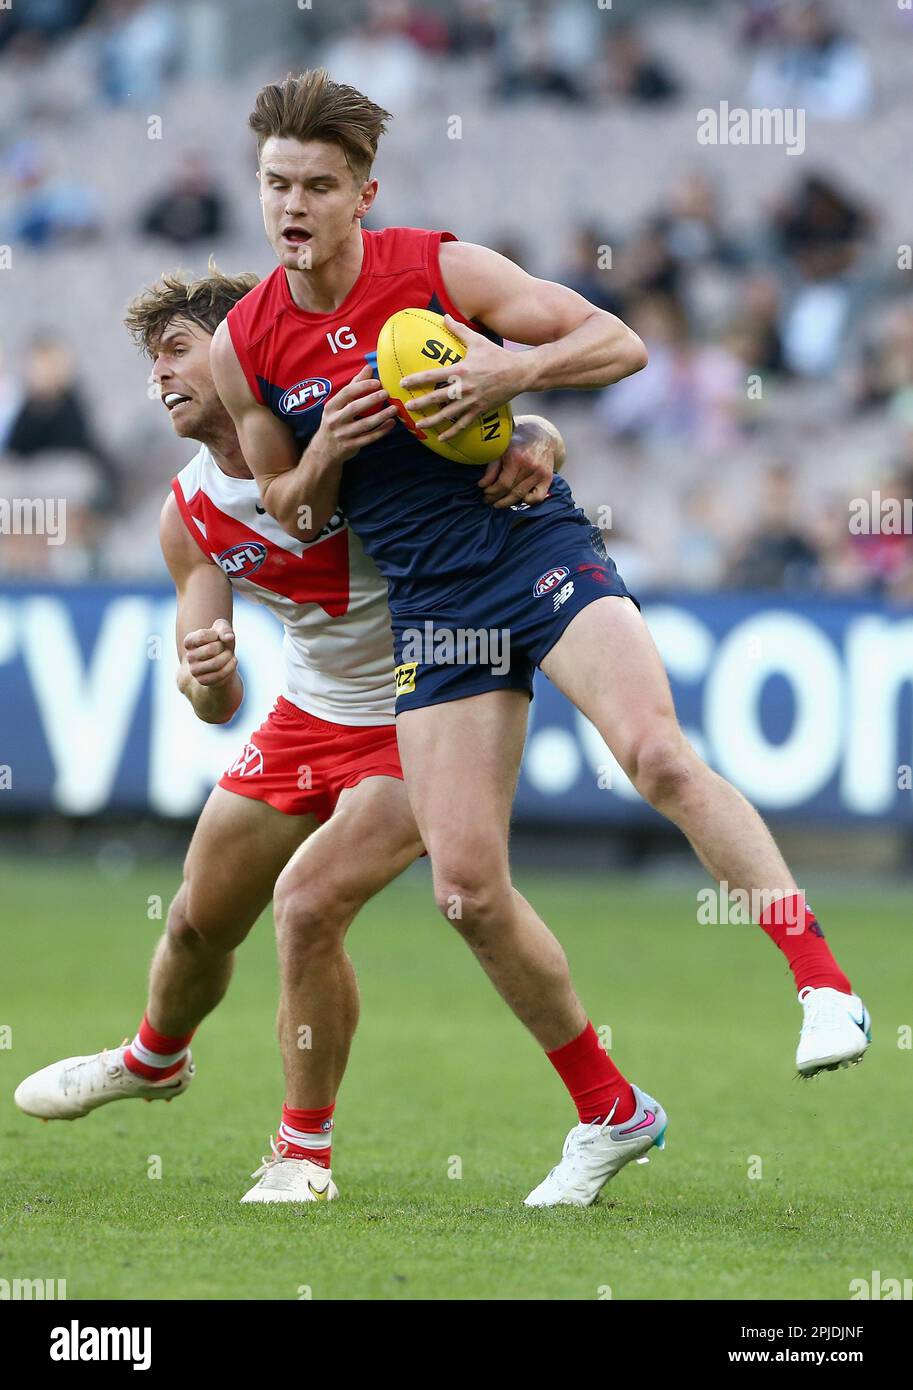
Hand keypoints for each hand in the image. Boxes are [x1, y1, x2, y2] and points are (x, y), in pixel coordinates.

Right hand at [184, 618, 237, 686]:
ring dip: (228, 657)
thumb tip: (229, 637)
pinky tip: (233, 662)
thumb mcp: (222, 629)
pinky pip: (220, 674)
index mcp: (189, 641)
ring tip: (230, 654)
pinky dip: (231, 667)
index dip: (216, 634)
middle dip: (224, 647)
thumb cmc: (221, 641)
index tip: (217, 636)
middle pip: (211, 649)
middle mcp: (189, 656)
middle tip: (225, 647)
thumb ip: (224, 629)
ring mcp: (194, 670)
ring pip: (216, 663)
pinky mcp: (202, 680)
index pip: (202, 635)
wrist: (223, 660)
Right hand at [313, 364, 398, 464]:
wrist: (324, 450)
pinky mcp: (351, 446)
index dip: (362, 386)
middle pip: (354, 408)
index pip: (346, 393)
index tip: (377, 382)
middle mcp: (335, 420)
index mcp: (331, 407)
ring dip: (381, 416)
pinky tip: (391, 423)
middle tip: (386, 393)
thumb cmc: (335, 421)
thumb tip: (368, 368)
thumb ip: (354, 386)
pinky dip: (381, 431)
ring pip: (364, 424)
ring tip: (394, 409)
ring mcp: (343, 435)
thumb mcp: (338, 405)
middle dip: (371, 400)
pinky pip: (369, 438)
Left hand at [401, 314, 527, 441]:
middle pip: (437, 398)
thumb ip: (459, 330)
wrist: (520, 373)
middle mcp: (465, 387)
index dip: (417, 380)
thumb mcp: (477, 341)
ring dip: (432, 421)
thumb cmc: (497, 356)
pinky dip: (452, 432)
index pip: (434, 376)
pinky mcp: (480, 410)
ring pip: (448, 414)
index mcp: (462, 370)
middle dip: (421, 404)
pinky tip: (441, 438)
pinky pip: (463, 424)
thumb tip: (444, 316)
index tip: (403, 383)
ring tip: (419, 426)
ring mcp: (473, 401)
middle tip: (407, 408)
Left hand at [477, 415, 561, 509]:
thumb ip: (491, 468)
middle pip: (512, 492)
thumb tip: (482, 485)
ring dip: (508, 502)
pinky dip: (528, 501)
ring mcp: (541, 473)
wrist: (541, 435)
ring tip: (498, 503)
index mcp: (517, 458)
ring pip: (522, 496)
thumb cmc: (518, 441)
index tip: (484, 492)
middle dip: (497, 499)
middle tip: (488, 500)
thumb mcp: (501, 450)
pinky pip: (538, 497)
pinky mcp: (548, 478)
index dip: (492, 492)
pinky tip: (519, 499)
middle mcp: (531, 467)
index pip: (503, 484)